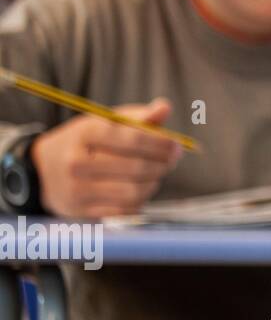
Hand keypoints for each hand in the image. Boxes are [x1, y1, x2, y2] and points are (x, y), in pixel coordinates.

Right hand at [29, 98, 182, 218]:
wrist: (43, 169)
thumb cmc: (86, 142)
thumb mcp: (105, 122)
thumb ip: (137, 117)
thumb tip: (164, 107)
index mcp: (85, 133)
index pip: (133, 138)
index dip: (161, 143)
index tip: (177, 145)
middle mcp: (77, 162)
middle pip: (136, 167)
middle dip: (163, 164)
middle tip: (173, 159)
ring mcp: (77, 190)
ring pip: (134, 191)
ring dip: (154, 182)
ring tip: (158, 173)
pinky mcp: (81, 212)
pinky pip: (124, 210)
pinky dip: (141, 200)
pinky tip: (142, 188)